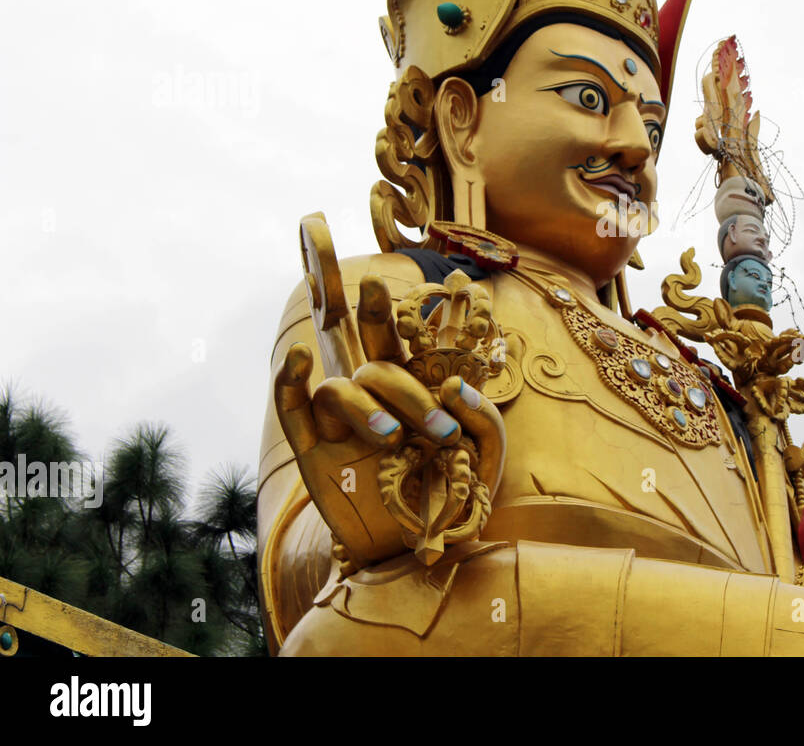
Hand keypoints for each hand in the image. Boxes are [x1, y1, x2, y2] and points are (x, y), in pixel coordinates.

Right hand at [273, 275, 505, 569]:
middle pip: (372, 355)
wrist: (421, 552)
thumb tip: (453, 385)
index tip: (394, 278)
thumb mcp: (486, 453)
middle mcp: (376, 398)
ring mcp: (342, 424)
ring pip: (342, 387)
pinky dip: (290, 379)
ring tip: (393, 440)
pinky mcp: (313, 454)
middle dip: (401, 373)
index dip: (396, 305)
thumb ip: (482, 416)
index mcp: (414, 388)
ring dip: (368, 406)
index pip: (402, 338)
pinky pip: (293, 408)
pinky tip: (298, 358)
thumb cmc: (454, 495)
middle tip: (440, 429)